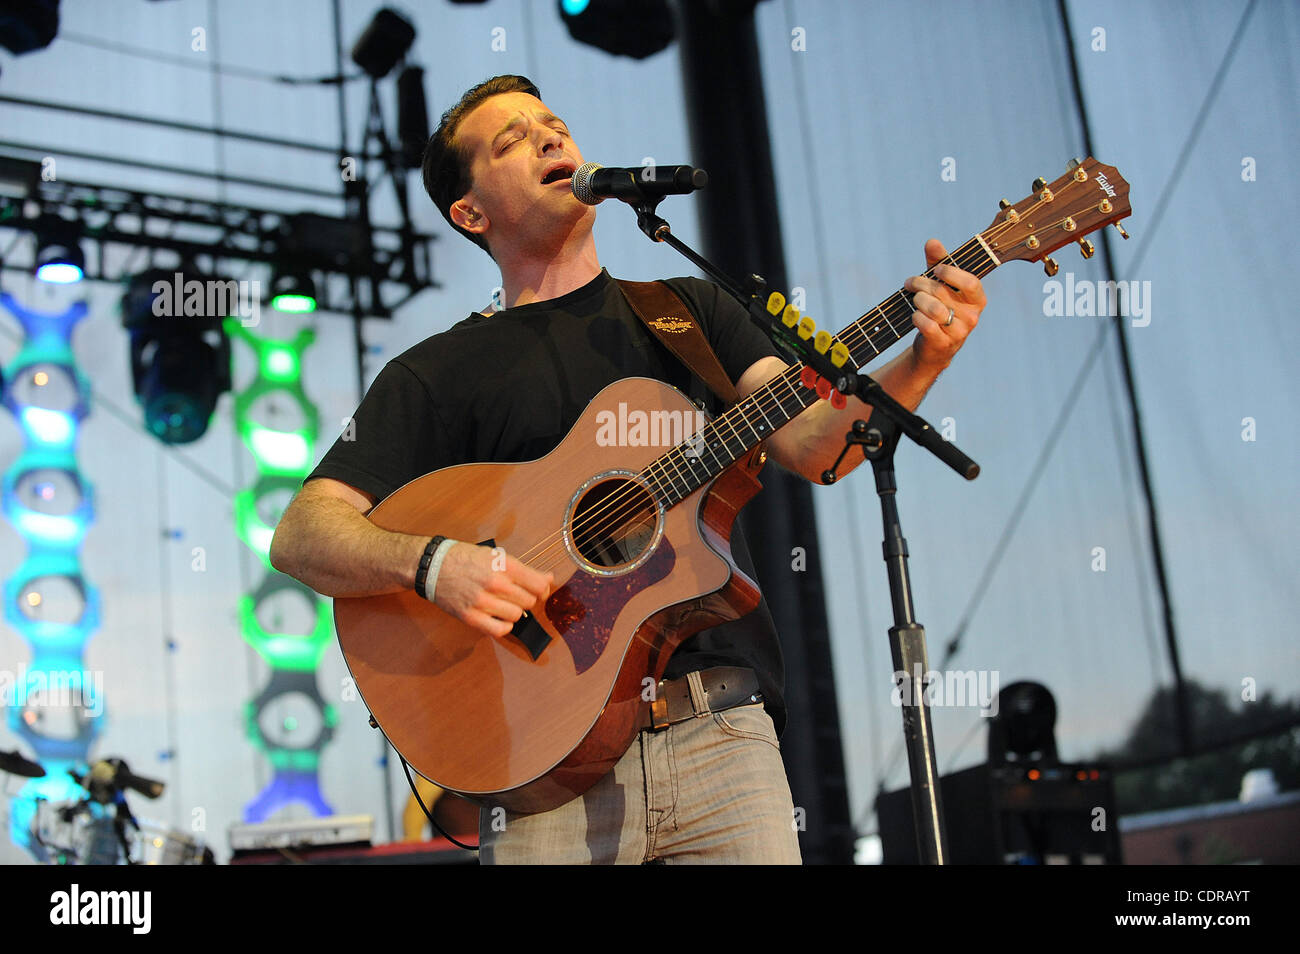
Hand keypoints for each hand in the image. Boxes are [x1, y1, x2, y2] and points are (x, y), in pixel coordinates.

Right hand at [432, 543, 553, 638]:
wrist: (433, 566)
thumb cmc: (464, 558)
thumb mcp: (495, 555)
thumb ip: (522, 569)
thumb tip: (548, 579)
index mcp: (503, 564)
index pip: (538, 584)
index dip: (543, 588)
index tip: (540, 589)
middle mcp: (495, 583)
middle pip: (529, 601)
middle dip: (527, 599)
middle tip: (517, 595)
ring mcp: (483, 602)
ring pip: (517, 616)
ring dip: (514, 612)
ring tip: (504, 604)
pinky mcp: (471, 617)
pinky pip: (500, 630)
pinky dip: (504, 626)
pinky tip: (499, 617)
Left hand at [903, 238, 985, 371]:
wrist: (935, 346)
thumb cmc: (940, 307)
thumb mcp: (941, 283)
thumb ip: (938, 262)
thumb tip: (932, 242)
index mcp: (978, 299)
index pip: (970, 282)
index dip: (951, 273)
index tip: (935, 269)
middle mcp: (972, 316)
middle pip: (942, 292)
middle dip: (921, 284)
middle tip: (911, 283)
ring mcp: (959, 332)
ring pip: (934, 308)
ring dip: (918, 300)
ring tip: (914, 299)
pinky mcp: (943, 344)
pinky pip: (926, 325)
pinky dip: (916, 317)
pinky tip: (915, 315)